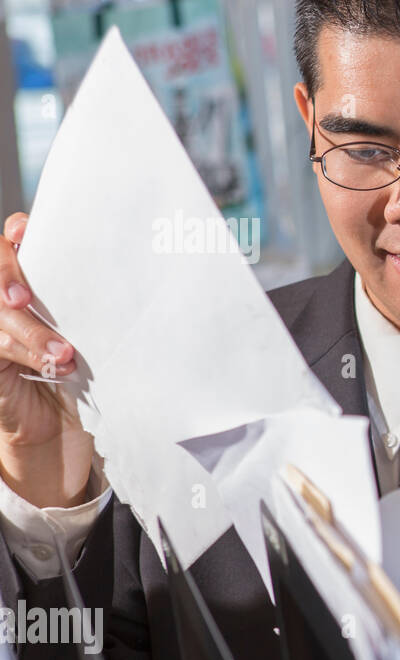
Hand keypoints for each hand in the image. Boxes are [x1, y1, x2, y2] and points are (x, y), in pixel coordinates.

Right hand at [0, 212, 93, 506]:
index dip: (19, 233)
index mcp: (35, 280)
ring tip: (64, 354)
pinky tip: (54, 365)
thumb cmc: (85, 372)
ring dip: (31, 331)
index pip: (16, 241)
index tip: (25, 234)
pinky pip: (0, 342)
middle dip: (8, 276)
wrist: (64, 427)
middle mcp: (9, 298)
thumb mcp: (92, 332)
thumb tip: (126, 279)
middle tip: (24, 297)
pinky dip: (28, 353)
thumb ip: (92, 304)